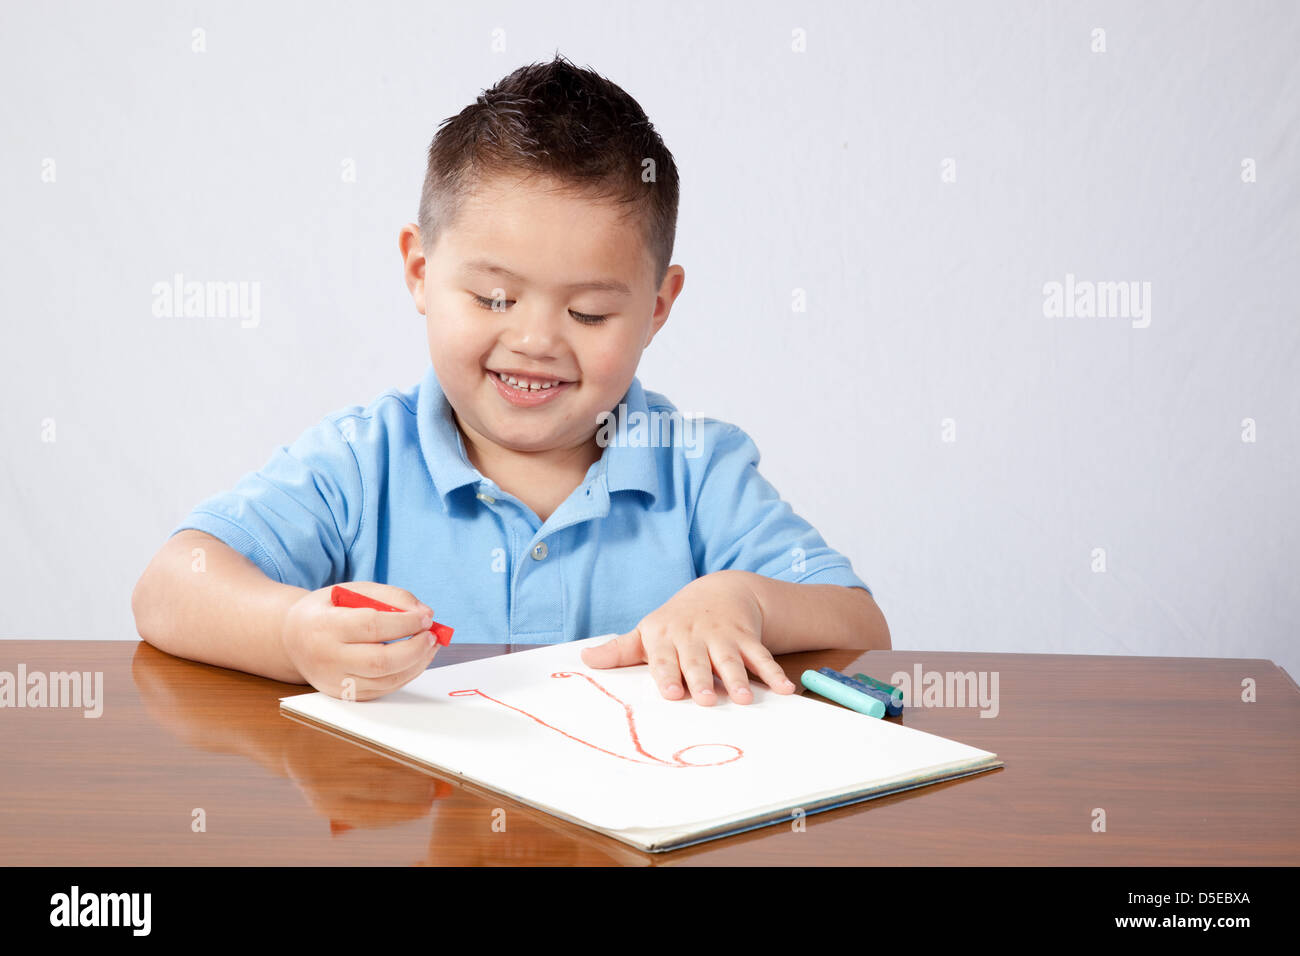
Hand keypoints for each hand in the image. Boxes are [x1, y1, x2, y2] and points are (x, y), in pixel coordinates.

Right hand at [280, 582, 439, 700]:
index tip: (426, 618)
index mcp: (325, 625)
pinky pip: (382, 690)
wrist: (292, 638)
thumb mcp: (353, 591)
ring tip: (429, 646)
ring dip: (416, 664)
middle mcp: (327, 657)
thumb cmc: (328, 610)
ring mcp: (334, 681)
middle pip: (380, 661)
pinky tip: (415, 659)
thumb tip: (425, 614)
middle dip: (415, 648)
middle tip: (432, 635)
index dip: (404, 623)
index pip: (371, 627)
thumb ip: (390, 596)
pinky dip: (405, 675)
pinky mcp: (344, 695)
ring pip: (385, 681)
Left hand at [579, 570, 797, 705]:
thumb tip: (584, 660)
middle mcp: (694, 635)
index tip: (673, 693)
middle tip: (708, 700)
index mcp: (665, 636)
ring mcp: (723, 635)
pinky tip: (784, 690)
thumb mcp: (648, 632)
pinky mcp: (747, 637)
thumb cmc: (675, 622)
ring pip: (730, 658)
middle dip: (703, 679)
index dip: (668, 674)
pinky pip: (761, 656)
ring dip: (739, 678)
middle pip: (698, 660)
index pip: (664, 658)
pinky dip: (774, 673)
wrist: (720, 590)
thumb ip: (619, 651)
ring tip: (745, 699)